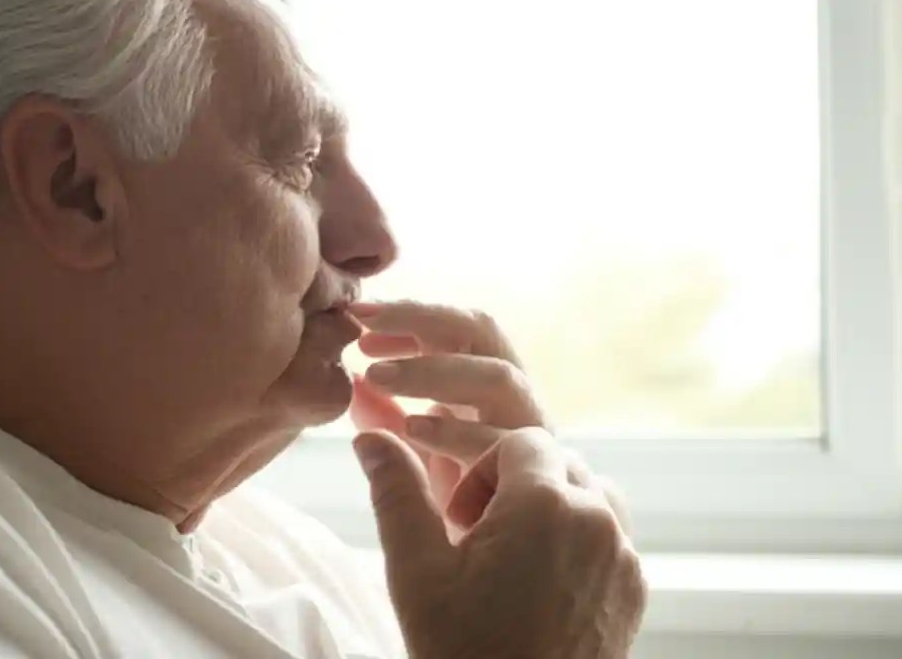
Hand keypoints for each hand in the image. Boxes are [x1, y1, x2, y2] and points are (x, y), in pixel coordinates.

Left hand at [348, 301, 627, 529]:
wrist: (509, 589)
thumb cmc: (466, 522)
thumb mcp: (418, 464)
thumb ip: (391, 423)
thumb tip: (354, 385)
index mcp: (487, 387)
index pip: (459, 326)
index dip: (411, 313)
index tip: (358, 318)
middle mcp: (517, 401)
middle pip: (484, 332)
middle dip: (422, 319)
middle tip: (364, 328)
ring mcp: (535, 435)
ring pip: (500, 376)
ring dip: (436, 369)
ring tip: (376, 376)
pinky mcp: (546, 477)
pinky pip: (509, 440)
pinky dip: (460, 431)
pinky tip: (412, 431)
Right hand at [353, 428, 645, 658]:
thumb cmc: (463, 652)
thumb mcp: (417, 571)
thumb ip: (396, 492)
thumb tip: (370, 438)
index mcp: (545, 505)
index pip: (518, 441)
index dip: (479, 467)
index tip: (456, 518)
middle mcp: (597, 521)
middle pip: (557, 462)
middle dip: (512, 485)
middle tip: (472, 538)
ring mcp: (622, 557)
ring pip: (590, 493)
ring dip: (549, 506)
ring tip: (507, 555)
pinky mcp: (633, 590)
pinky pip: (610, 536)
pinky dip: (575, 539)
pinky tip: (535, 583)